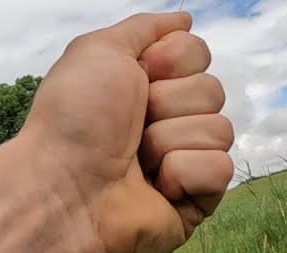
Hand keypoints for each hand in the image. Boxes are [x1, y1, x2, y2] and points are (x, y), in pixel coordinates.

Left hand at [20, 11, 233, 252]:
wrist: (64, 189)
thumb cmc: (73, 121)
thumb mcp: (101, 49)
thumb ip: (145, 28)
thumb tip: (185, 19)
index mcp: (149, 85)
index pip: (199, 54)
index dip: (174, 61)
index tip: (142, 75)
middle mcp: (170, 121)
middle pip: (214, 90)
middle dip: (171, 103)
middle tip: (135, 124)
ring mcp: (186, 161)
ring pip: (221, 130)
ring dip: (171, 140)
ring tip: (138, 161)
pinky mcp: (198, 200)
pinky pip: (221, 168)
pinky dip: (184, 173)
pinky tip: (155, 187)